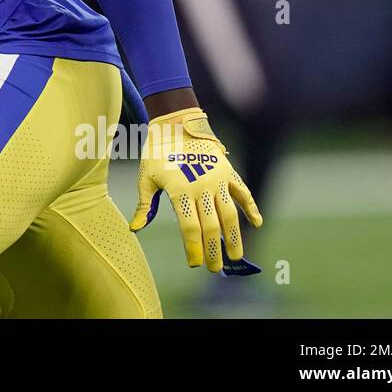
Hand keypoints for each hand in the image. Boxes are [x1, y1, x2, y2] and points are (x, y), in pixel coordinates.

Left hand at [130, 107, 262, 273]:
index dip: (194, 249)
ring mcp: (217, 179)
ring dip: (234, 237)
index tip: (195, 264)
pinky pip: (242, 192)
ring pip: (230, 214)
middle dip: (214, 251)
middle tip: (216, 268)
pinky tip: (256, 223)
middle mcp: (201, 187)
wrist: (175, 122)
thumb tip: (135, 229)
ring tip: (235, 256)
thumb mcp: (146, 177)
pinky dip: (251, 208)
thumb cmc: (156, 152)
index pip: (190, 228)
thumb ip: (144, 205)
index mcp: (180, 191)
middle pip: (212, 226)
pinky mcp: (227, 171)